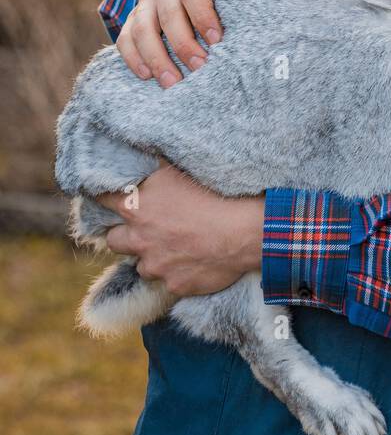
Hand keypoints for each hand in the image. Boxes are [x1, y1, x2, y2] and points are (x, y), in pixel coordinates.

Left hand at [98, 160, 265, 296]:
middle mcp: (139, 238)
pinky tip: (195, 262)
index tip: (109, 197)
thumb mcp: (179, 170)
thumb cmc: (214, 194)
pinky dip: (178, 274)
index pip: (102, 200)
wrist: (244, 231)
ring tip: (175, 247)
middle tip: (144, 229)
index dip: (104, 198)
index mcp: (136, 206)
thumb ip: (155, 168)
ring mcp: (156, 265)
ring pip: (141, 265)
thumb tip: (140, 149)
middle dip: (125, 235)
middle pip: (113, 240)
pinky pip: (169, 282)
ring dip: (152, 257)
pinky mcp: (174, 285)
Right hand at [117, 0, 262, 86]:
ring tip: (173, 81)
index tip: (217, 40)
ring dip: (156, 56)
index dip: (203, 15)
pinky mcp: (136, 15)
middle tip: (200, 67)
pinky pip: (126, 37)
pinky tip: (147, 75)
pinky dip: (133, 57)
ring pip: (142, 26)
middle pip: (167, 11)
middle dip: (182, 43)